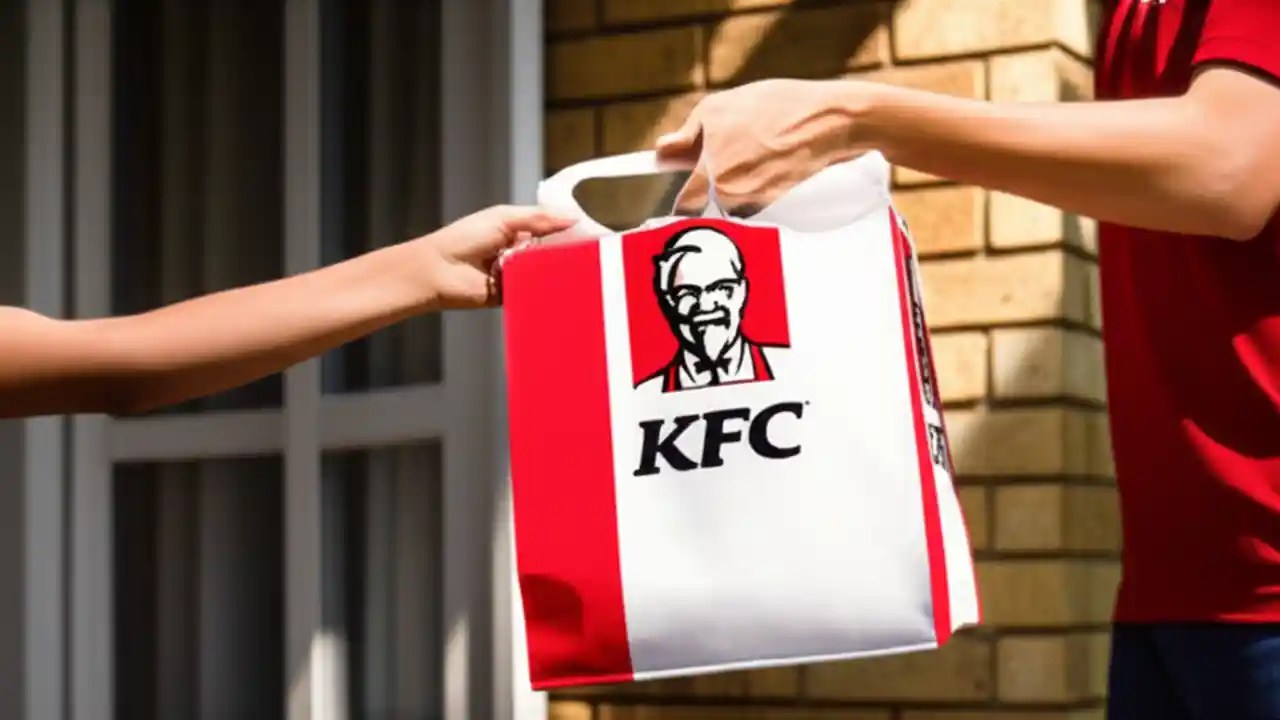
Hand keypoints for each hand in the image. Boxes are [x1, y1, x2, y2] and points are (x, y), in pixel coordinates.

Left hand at [420, 205, 575, 308]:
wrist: (438, 271)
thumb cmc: (462, 239)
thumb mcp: (503, 218)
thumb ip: (538, 218)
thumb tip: (572, 216)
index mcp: (518, 230)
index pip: (551, 228)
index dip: (568, 230)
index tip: (590, 232)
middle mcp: (520, 252)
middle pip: (552, 252)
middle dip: (566, 252)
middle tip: (587, 253)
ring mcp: (517, 274)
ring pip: (546, 273)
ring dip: (554, 271)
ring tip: (574, 269)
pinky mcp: (514, 295)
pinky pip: (534, 292)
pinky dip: (542, 289)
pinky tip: (555, 286)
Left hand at [655, 79, 872, 215]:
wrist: (827, 122)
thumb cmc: (773, 107)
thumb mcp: (719, 108)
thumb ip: (687, 134)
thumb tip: (661, 151)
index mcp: (710, 171)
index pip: (684, 204)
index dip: (681, 201)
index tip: (679, 198)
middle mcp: (729, 195)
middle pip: (709, 206)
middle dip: (710, 192)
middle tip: (729, 164)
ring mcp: (754, 205)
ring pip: (733, 206)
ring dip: (736, 190)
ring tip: (756, 156)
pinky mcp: (777, 209)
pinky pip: (756, 205)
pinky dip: (758, 190)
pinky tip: (772, 164)